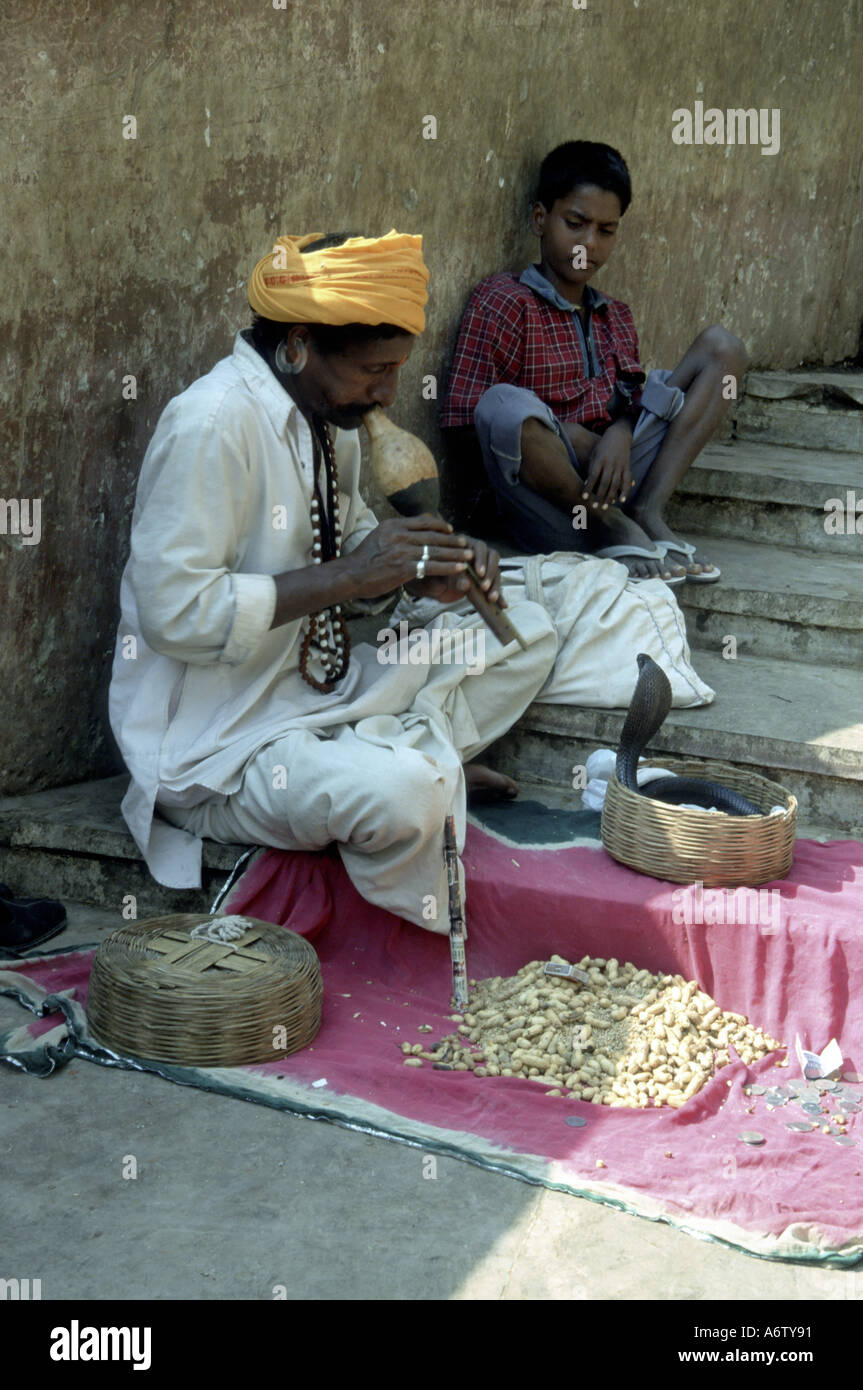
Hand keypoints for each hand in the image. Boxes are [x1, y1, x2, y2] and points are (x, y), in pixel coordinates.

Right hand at [344, 515, 473, 599]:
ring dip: (455, 554)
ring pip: (435, 551)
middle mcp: (399, 534)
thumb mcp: (378, 538)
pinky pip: (432, 566)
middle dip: (451, 541)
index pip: (422, 522)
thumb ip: (394, 534)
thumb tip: (409, 533)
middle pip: (432, 536)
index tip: (451, 530)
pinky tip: (459, 568)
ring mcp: (402, 550)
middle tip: (466, 543)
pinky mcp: (404, 567)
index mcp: (393, 525)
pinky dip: (448, 567)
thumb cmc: (363, 561)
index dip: (439, 526)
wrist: (350, 575)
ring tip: (469, 556)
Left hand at [413, 535, 505, 606]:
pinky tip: (503, 605)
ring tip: (492, 598)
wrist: (430, 585)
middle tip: (484, 586)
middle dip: (490, 573)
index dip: (481, 559)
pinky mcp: (485, 581)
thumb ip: (453, 578)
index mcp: (465, 546)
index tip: (479, 573)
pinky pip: (495, 586)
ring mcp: (483, 567)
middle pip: (492, 557)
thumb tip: (466, 584)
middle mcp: (477, 554)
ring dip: (495, 585)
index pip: (479, 547)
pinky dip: (499, 596)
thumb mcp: (440, 576)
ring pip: (496, 572)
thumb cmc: (433, 574)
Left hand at [582, 422, 633, 510]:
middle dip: (599, 496)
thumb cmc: (602, 446)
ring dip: (610, 497)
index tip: (584, 498)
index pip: (593, 476)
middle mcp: (610, 464)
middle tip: (594, 507)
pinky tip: (621, 500)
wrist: (618, 435)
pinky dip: (625, 491)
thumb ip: (591, 468)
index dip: (589, 487)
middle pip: (605, 482)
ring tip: (605, 507)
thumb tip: (586, 484)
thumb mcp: (594, 454)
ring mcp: (620, 466)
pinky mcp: (627, 468)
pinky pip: (627, 481)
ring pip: (615, 484)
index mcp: (600, 460)